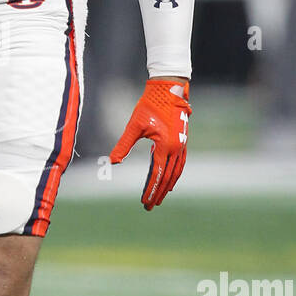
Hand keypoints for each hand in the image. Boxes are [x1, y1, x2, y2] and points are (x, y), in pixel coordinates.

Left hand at [110, 78, 190, 209]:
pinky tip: (170, 181)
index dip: (150, 189)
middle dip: (159, 193)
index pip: (156, 174)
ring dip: (168, 186)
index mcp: (165, 146)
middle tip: (150, 206)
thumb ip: (124, 144)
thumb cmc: (150, 105)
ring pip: (176, 172)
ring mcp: (182, 146)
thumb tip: (113, 161)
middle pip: (168, 177)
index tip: (144, 202)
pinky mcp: (183, 142)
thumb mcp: (134, 125)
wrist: (169, 89)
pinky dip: (175, 175)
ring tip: (160, 198)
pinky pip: (180, 164)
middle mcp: (176, 148)